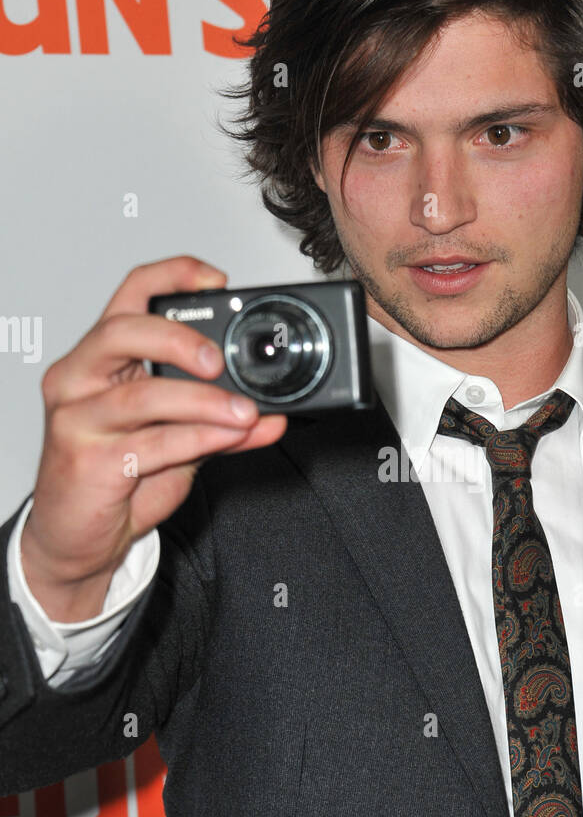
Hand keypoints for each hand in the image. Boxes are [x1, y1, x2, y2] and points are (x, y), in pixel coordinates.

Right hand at [20, 256, 286, 620]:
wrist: (76, 540)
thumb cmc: (116, 480)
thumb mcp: (178, 443)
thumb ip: (220, 423)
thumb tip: (273, 414)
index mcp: (99, 359)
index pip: (130, 295)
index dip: (173, 276)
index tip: (218, 280)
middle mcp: (79, 379)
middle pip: (123, 332)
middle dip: (180, 339)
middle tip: (221, 362)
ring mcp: (77, 418)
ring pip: (143, 394)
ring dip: (204, 402)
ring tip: (246, 412)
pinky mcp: (86, 459)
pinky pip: (151, 442)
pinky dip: (198, 438)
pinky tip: (226, 437)